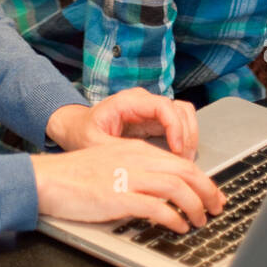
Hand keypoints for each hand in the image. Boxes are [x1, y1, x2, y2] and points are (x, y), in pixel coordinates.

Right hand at [31, 140, 225, 232]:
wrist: (49, 178)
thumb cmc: (76, 174)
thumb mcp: (113, 163)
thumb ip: (137, 170)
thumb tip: (163, 188)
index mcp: (136, 150)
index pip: (181, 161)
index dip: (203, 178)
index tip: (212, 193)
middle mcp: (136, 159)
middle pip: (185, 170)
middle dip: (207, 191)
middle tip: (216, 208)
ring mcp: (128, 176)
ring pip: (176, 186)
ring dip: (195, 205)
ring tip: (200, 220)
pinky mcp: (118, 196)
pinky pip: (156, 206)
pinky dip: (173, 217)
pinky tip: (178, 227)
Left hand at [46, 89, 198, 159]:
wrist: (77, 128)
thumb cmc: (82, 132)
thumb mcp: (92, 143)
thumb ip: (114, 150)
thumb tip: (136, 163)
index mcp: (129, 102)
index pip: (163, 106)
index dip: (175, 128)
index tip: (177, 150)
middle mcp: (144, 103)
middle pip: (180, 110)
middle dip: (187, 137)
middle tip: (183, 163)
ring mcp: (152, 112)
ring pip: (184, 116)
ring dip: (190, 139)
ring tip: (183, 163)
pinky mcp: (155, 123)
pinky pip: (180, 126)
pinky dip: (185, 141)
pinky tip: (179, 160)